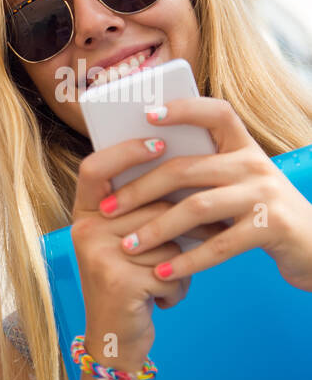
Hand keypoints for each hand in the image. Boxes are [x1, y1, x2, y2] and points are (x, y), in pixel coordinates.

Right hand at [72, 138, 198, 367]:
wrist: (113, 339)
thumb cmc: (130, 283)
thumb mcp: (127, 242)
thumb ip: (143, 210)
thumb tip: (189, 170)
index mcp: (85, 216)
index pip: (95, 168)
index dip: (126, 150)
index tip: (161, 143)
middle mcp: (84, 232)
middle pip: (152, 205)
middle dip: (190, 224)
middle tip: (212, 232)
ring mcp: (97, 256)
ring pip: (167, 239)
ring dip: (183, 263)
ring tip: (170, 279)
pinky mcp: (117, 281)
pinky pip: (170, 269)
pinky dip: (177, 288)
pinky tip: (162, 300)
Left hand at [97, 97, 311, 291]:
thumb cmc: (259, 216)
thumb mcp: (235, 187)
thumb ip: (201, 176)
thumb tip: (135, 173)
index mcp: (244, 148)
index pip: (216, 113)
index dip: (184, 109)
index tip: (147, 114)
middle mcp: (255, 165)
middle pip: (186, 169)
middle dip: (140, 190)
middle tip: (106, 209)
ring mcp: (265, 195)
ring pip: (198, 207)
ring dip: (157, 228)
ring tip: (128, 246)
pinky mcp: (273, 228)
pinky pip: (220, 245)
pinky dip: (188, 260)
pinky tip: (162, 270)